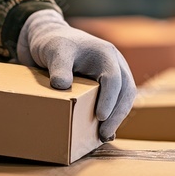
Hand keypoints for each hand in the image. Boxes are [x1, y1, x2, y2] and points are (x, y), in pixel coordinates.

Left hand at [16, 9, 135, 140]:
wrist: (48, 38)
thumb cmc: (52, 43)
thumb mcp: (53, 52)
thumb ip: (58, 67)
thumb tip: (62, 86)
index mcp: (105, 54)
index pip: (113, 78)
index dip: (109, 99)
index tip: (101, 117)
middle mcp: (114, 64)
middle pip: (126, 91)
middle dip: (117, 114)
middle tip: (104, 134)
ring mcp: (113, 74)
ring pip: (124, 98)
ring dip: (117, 118)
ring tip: (104, 136)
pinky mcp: (106, 85)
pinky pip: (115, 101)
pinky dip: (111, 116)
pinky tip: (102, 132)